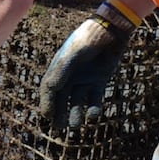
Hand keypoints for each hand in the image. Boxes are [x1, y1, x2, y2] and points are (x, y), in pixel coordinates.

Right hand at [38, 0, 141, 129]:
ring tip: (74, 126)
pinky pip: (94, 98)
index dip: (47, 103)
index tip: (47, 117)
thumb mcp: (72, 55)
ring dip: (75, 114)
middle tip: (59, 128)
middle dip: (59, 113)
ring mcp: (85, 79)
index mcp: (59, 67)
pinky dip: (93, 108)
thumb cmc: (88, 39)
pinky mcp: (100, 81)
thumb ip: (61, 71)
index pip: (49, 89)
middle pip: (61, 98)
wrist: (111, 31)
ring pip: (77, 101)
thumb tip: (49, 89)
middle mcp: (70, 75)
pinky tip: (92, 115)